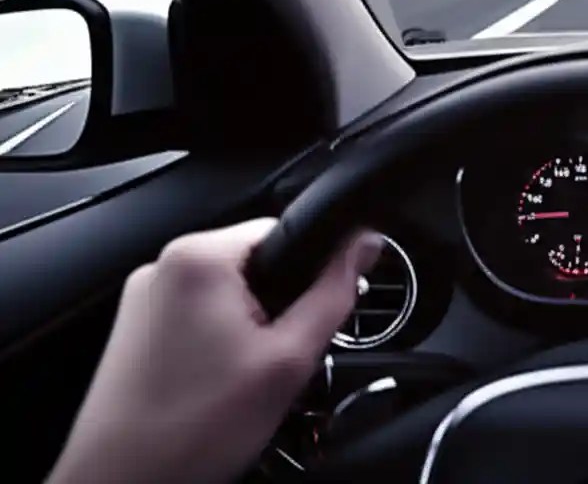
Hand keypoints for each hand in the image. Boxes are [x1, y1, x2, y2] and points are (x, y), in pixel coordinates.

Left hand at [47, 218, 382, 483]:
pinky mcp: (137, 326)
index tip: (310, 320)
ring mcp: (144, 297)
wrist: (123, 483)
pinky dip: (221, 342)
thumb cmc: (191, 431)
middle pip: (257, 264)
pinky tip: (218, 384)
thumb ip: (333, 294)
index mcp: (199, 257)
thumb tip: (364, 245)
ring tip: (241, 379)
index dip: (314, 274)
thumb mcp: (288, 360)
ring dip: (251, 328)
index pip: (286, 230)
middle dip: (279, 309)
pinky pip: (201, 315)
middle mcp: (164, 265)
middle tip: (274, 362)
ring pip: (231, 294)